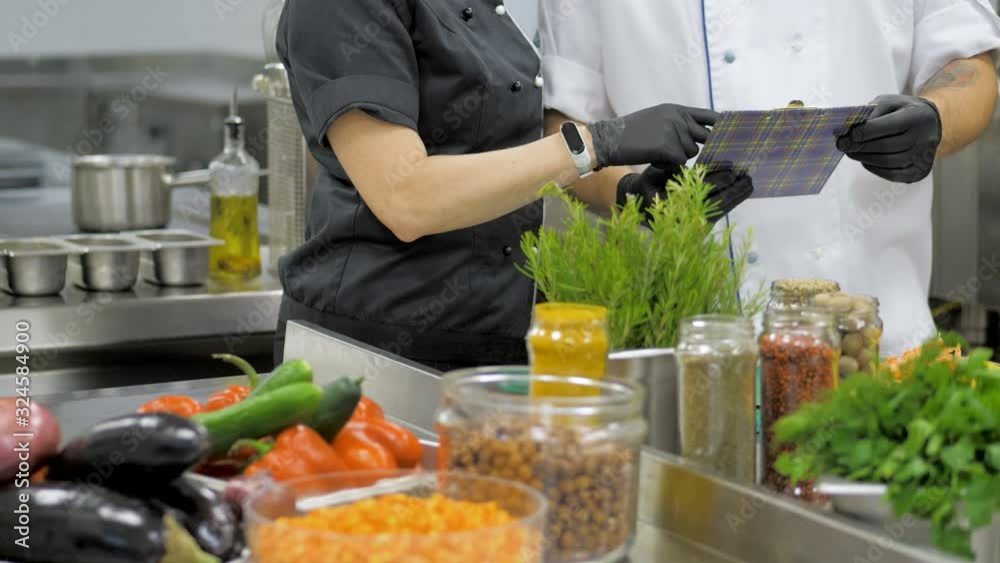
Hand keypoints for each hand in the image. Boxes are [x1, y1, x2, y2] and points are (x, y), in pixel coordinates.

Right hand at [589, 104, 718, 169]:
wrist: (608, 139)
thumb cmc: (628, 133)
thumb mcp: (655, 119)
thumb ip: (676, 124)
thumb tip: (696, 136)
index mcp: (676, 109)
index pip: (708, 116)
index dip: (723, 124)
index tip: (736, 130)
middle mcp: (679, 117)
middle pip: (702, 138)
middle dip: (693, 147)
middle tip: (678, 152)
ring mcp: (675, 131)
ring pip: (690, 153)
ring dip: (675, 157)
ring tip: (654, 151)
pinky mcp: (669, 147)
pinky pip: (678, 163)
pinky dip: (666, 165)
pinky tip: (652, 159)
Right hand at [616, 163, 753, 223]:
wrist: (642, 204)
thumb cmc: (647, 186)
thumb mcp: (653, 174)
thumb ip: (670, 169)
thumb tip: (692, 164)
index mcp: (670, 206)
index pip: (699, 192)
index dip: (716, 180)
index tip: (731, 169)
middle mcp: (682, 218)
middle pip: (714, 204)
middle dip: (732, 190)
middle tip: (746, 177)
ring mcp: (692, 224)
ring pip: (719, 211)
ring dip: (736, 197)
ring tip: (749, 184)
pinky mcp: (700, 224)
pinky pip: (718, 213)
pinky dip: (732, 201)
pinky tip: (742, 191)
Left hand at [836, 95, 941, 182]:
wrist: (929, 124)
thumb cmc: (902, 111)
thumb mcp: (889, 103)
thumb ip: (871, 113)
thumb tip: (849, 130)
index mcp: (918, 116)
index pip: (886, 126)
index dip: (863, 132)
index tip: (845, 135)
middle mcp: (925, 137)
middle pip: (885, 146)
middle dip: (859, 147)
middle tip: (843, 146)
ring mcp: (924, 157)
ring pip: (887, 162)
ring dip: (864, 158)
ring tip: (852, 152)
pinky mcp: (920, 172)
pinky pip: (893, 175)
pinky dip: (875, 169)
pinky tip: (866, 161)